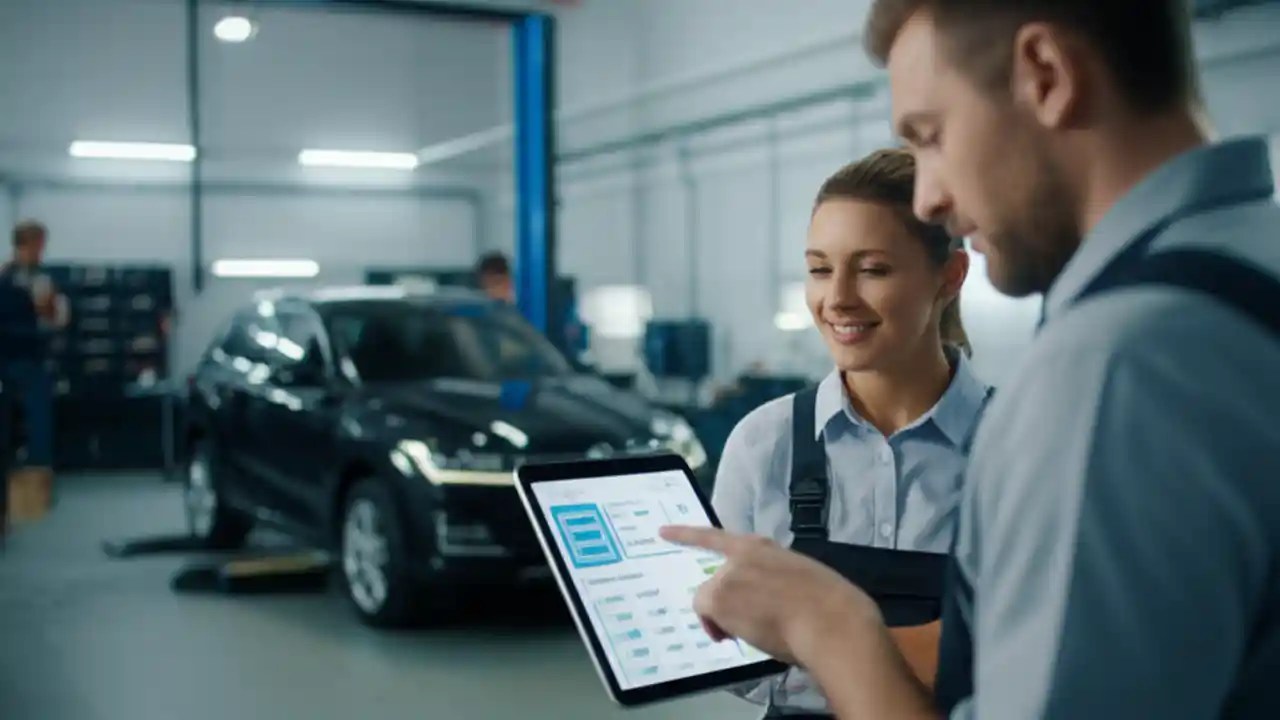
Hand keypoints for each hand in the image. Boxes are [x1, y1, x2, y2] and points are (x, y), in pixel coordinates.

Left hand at [659, 525, 881, 665]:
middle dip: (728, 605)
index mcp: (764, 548)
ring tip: (755, 633)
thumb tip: (766, 600)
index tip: (663, 532)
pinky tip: (732, 637)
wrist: (831, 621)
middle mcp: (742, 555)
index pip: (718, 537)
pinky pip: (707, 615)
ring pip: (711, 602)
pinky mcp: (719, 596)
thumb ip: (774, 579)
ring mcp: (728, 574)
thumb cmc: (830, 606)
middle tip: (749, 627)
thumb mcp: (800, 578)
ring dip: (724, 618)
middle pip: (718, 583)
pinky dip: (713, 627)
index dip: (688, 534)